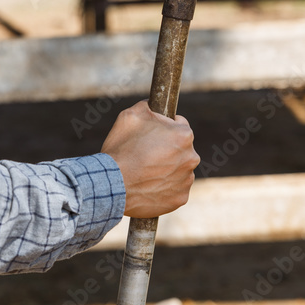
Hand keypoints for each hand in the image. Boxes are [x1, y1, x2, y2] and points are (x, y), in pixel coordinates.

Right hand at [101, 100, 199, 217]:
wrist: (112, 186)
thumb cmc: (121, 149)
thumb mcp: (130, 115)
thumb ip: (149, 107)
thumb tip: (154, 106)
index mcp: (184, 135)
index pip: (179, 124)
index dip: (163, 128)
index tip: (151, 135)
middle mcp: (191, 157)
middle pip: (180, 149)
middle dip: (166, 149)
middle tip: (144, 155)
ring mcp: (187, 180)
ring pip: (178, 169)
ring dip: (166, 169)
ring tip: (144, 173)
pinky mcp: (180, 198)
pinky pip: (174, 189)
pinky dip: (164, 188)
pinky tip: (148, 186)